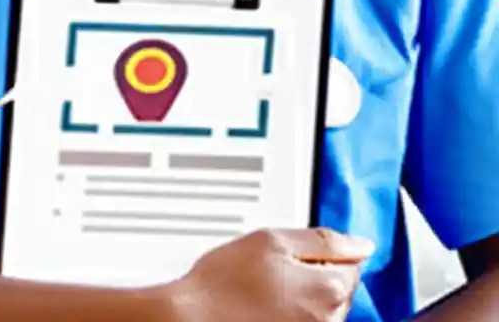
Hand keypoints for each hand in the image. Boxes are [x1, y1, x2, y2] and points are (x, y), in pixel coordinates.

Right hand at [168, 228, 373, 321]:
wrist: (192, 319)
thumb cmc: (223, 284)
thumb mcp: (270, 241)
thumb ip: (322, 240)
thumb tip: (359, 244)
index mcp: (328, 289)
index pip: (351, 265)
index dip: (322, 254)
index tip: (293, 256)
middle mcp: (328, 320)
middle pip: (338, 292)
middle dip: (313, 279)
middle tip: (272, 273)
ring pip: (321, 313)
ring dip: (301, 302)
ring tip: (263, 295)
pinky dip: (288, 318)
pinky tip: (262, 313)